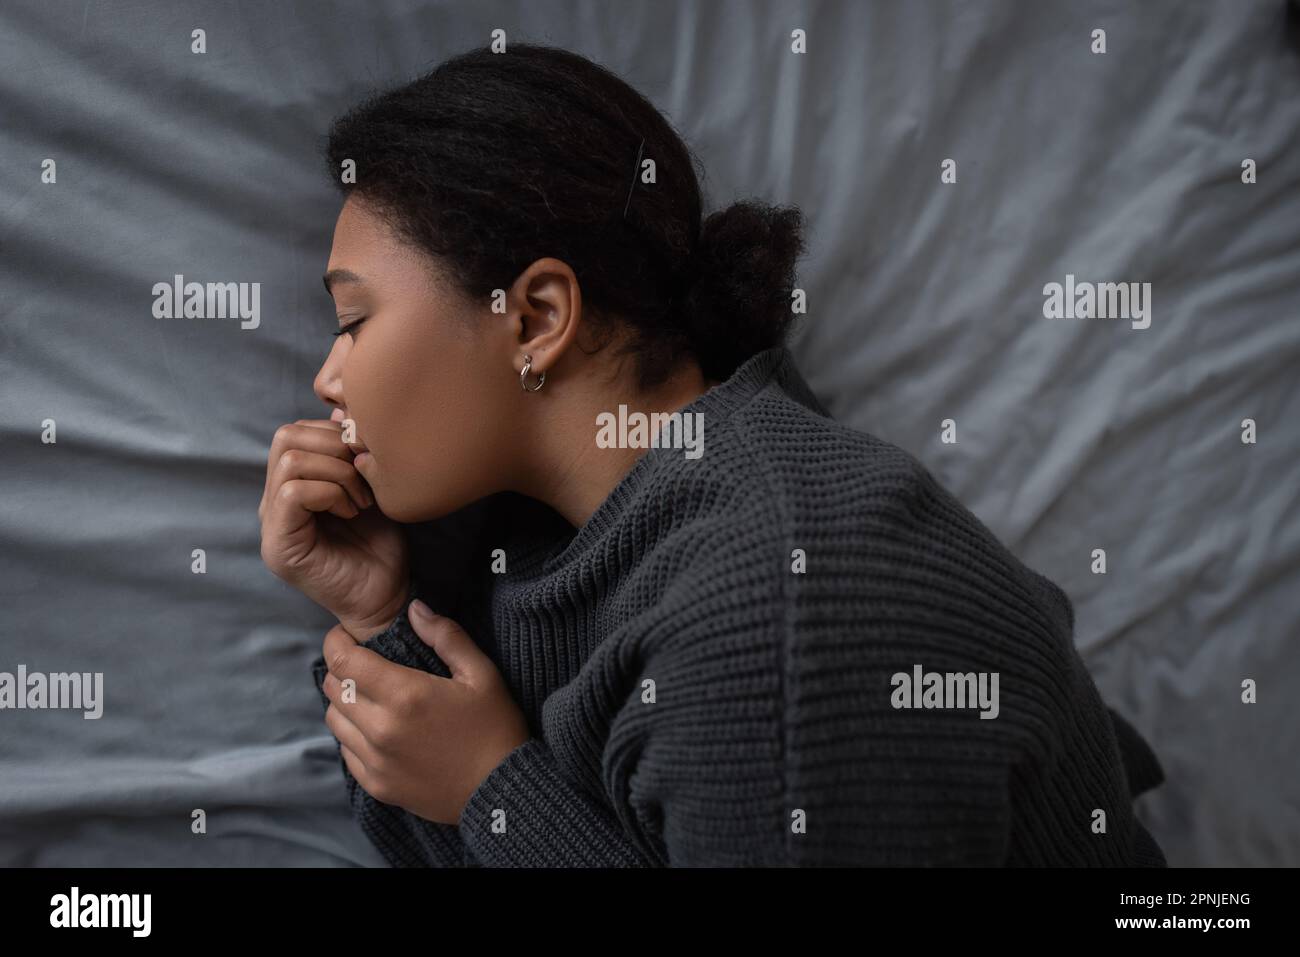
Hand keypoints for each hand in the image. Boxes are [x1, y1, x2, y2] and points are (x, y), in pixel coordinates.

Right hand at [258, 413, 408, 640]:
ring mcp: (272, 524)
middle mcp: (273, 502)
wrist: (388, 595)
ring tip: (361, 500)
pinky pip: (293, 493)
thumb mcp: (369, 487)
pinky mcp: (279, 545)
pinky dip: (330, 493)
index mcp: (291, 485)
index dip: (334, 434)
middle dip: (335, 447)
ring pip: (290, 461)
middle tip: (365, 478)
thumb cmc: (380, 544)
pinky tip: (352, 512)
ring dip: (337, 473)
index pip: (294, 431)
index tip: (367, 461)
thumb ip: (350, 453)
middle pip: (286, 437)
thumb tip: (341, 409)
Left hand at [318, 600, 531, 825]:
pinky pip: (345, 751)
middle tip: (364, 663)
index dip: (337, 642)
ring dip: (343, 701)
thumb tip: (415, 608)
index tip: (346, 636)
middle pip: (331, 687)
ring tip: (369, 695)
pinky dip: (352, 734)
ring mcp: (375, 760)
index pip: (342, 660)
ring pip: (332, 719)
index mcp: (405, 694)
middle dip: (341, 668)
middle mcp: (381, 728)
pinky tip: (377, 728)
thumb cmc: (495, 728)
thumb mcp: (482, 674)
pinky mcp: (376, 784)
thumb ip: (446, 637)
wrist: (501, 791)